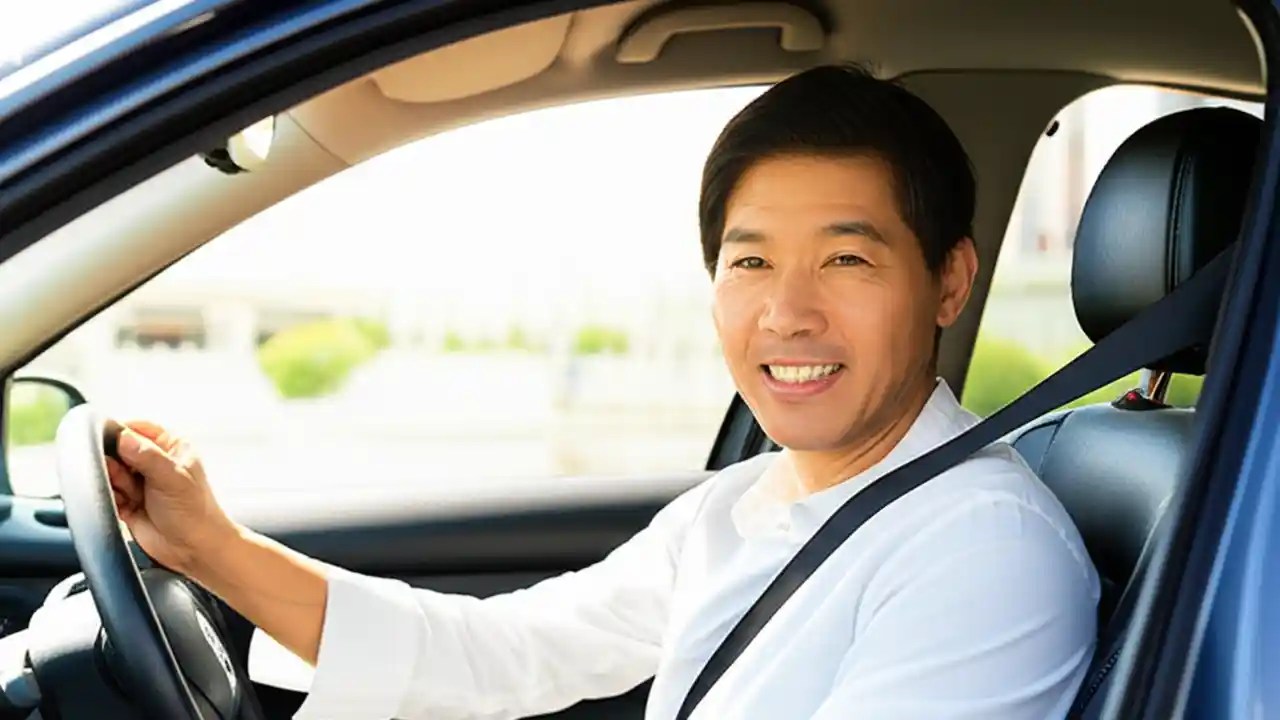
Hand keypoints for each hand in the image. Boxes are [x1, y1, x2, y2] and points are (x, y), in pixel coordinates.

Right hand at [107, 421, 236, 575]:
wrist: (193, 549)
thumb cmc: (194, 512)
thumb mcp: (172, 478)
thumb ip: (147, 456)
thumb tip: (123, 437)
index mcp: (171, 446)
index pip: (138, 427)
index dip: (121, 432)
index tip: (109, 441)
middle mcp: (154, 461)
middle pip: (118, 449)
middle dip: (116, 463)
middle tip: (126, 476)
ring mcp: (140, 481)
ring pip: (110, 471)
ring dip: (115, 482)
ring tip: (132, 494)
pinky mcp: (128, 501)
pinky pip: (107, 492)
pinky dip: (110, 497)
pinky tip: (125, 504)